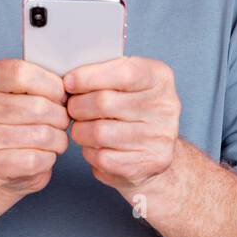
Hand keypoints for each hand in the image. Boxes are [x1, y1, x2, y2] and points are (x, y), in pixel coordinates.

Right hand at [0, 59, 68, 194]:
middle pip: (37, 106)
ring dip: (58, 139)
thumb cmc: (11, 124)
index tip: (61, 95)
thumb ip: (37, 83)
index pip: (22, 73)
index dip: (51, 85)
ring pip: (41, 134)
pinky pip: (34, 159)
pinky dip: (48, 158)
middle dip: (60, 116)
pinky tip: (44, 156)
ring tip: (54, 140)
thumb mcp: (18, 92)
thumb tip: (69, 86)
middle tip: (61, 122)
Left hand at [64, 57, 180, 195]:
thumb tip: (70, 78)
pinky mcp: (147, 164)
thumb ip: (104, 72)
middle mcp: (166, 107)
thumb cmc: (132, 107)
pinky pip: (103, 158)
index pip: (124, 73)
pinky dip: (89, 152)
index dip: (90, 77)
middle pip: (104, 102)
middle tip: (73, 108)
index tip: (70, 82)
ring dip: (80, 130)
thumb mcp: (128, 81)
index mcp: (160, 79)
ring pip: (99, 132)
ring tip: (81, 127)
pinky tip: (93, 146)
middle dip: (78, 105)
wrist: (155, 148)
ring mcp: (159, 138)